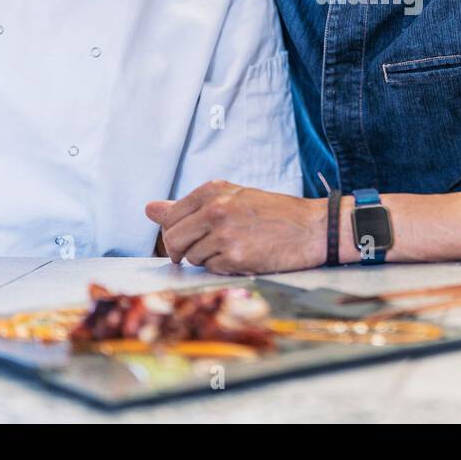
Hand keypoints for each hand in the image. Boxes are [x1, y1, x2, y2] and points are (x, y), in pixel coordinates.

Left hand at [146, 180, 324, 274]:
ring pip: (191, 257)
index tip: (187, 239)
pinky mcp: (234, 257)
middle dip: (181, 251)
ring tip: (232, 249)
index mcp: (212, 190)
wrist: (312, 228)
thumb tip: (148, 209)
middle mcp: (214, 209)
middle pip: (172, 239)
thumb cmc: (274, 213)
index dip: (174, 233)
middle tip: (202, 251)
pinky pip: (210, 269)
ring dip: (206, 259)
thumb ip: (188, 206)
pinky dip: (221, 268)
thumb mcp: (232, 198)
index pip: (170, 217)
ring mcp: (223, 233)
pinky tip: (242, 257)